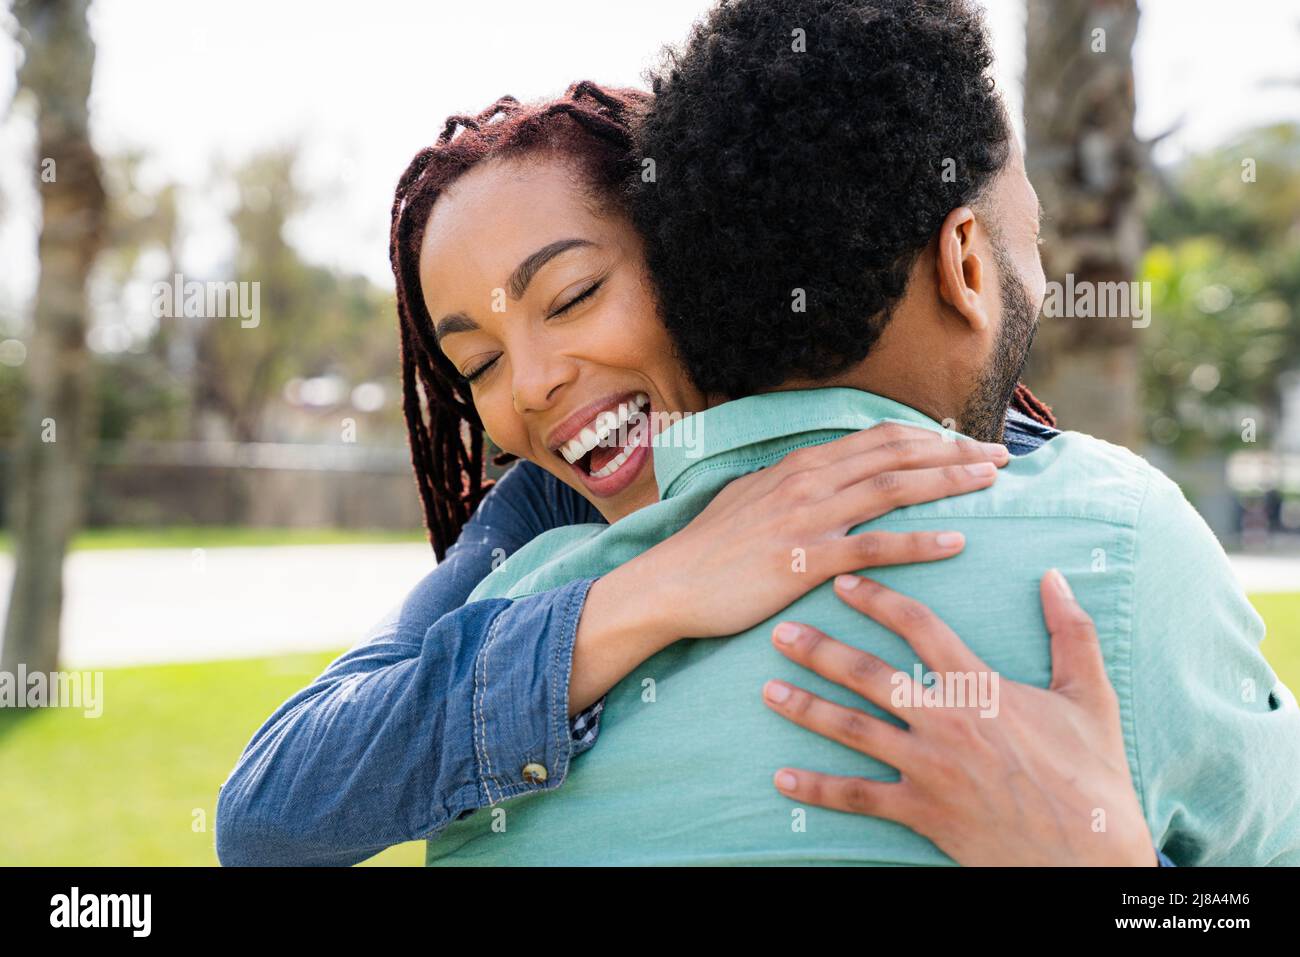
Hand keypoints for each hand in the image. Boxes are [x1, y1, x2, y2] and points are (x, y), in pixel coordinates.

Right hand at [624, 422, 1008, 639]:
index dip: (928, 439)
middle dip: (954, 452)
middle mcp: (808, 482)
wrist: (671, 583)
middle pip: (896, 455)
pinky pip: (873, 547)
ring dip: (947, 482)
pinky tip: (955, 540)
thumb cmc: (709, 547)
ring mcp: (807, 519)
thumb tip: (819, 474)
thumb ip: (791, 483)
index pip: (877, 440)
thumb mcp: (750, 497)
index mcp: (800, 466)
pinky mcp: (804, 561)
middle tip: (1001, 455)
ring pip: (892, 489)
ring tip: (990, 481)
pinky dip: (918, 541)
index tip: (966, 443)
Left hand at [761, 570, 1156, 865]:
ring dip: (806, 708)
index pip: (919, 627)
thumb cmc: (1092, 774)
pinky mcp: (922, 811)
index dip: (879, 599)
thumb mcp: (1092, 697)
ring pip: (854, 730)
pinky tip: (783, 778)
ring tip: (767, 689)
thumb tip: (1056, 576)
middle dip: (821, 650)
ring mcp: (929, 768)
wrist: (1090, 855)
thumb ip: (1072, 632)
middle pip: (870, 675)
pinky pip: (859, 798)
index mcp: (982, 687)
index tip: (844, 582)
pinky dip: (818, 789)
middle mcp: (946, 722)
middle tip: (780, 632)